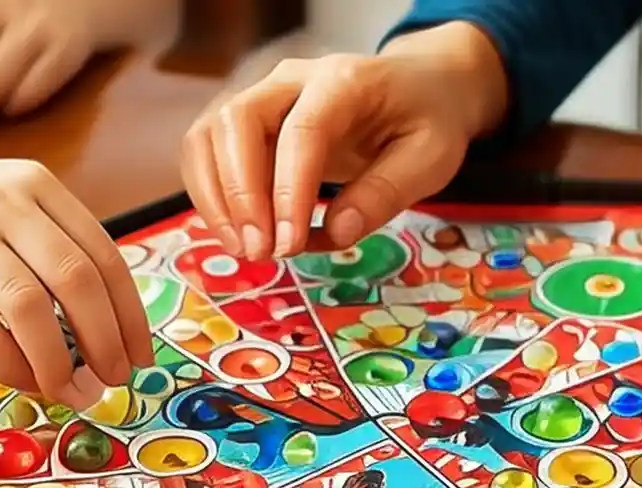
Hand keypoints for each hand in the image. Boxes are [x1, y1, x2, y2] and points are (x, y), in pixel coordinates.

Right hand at [0, 152, 153, 408]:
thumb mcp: (11, 203)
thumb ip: (57, 246)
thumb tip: (112, 329)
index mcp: (38, 186)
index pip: (104, 256)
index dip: (130, 314)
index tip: (141, 355)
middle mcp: (5, 204)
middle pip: (77, 281)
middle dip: (106, 341)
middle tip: (115, 380)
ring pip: (30, 308)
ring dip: (60, 362)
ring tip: (75, 392)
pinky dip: (12, 365)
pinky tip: (29, 383)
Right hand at [181, 22, 507, 259]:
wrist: (418, 87)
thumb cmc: (426, 120)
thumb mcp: (432, 157)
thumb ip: (387, 191)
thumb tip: (338, 232)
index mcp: (344, 82)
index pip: (302, 130)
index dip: (289, 190)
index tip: (289, 245)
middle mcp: (293, 80)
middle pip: (237, 121)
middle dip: (239, 194)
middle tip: (261, 252)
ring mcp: (264, 97)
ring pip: (210, 135)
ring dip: (216, 199)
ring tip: (248, 251)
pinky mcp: (249, 123)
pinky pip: (210, 153)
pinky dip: (213, 197)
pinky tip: (242, 235)